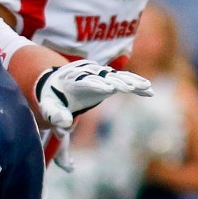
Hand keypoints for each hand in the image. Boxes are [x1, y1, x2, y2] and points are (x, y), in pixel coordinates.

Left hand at [33, 62, 149, 132]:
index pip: (85, 81)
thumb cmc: (53, 98)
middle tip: (130, 88)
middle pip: (105, 77)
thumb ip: (54, 115)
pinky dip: (135, 84)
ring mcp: (100, 74)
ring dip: (132, 81)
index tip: (108, 89)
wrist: (57, 83)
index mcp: (72, 80)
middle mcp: (88, 74)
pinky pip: (124, 80)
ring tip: (146, 87)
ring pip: (118, 76)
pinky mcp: (108, 78)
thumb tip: (65, 125)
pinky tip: (149, 90)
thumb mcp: (48, 107)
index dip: (96, 84)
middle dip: (117, 82)